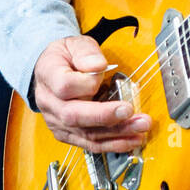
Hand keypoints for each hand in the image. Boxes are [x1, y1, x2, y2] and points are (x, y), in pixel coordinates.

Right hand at [32, 35, 150, 152]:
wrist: (51, 71)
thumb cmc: (65, 57)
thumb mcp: (75, 44)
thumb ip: (86, 53)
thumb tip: (98, 66)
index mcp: (49, 76)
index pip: (65, 86)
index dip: (87, 84)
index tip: (105, 75)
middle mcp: (49, 103)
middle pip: (74, 116)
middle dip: (106, 116)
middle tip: (130, 111)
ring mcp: (57, 121)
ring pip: (85, 134)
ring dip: (116, 134)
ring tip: (140, 128)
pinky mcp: (68, 134)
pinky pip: (89, 144)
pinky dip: (112, 144)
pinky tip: (131, 140)